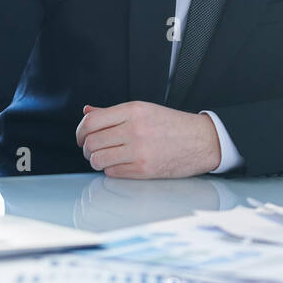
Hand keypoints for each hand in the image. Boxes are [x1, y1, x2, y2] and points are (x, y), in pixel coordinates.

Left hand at [75, 100, 220, 178]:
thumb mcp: (144, 110)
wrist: (202, 140)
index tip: (81, 137)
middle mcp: (134, 129)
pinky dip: (111, 170)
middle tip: (93, 150)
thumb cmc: (173, 125)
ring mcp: (139, 151)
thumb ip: (113, 112)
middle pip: (91, 142)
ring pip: (98, 159)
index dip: (80, 132)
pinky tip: (120, 164)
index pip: (91, 122)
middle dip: (87, 148)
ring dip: (96, 161)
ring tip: (105, 158)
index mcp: (133, 110)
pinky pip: (112, 172)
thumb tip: (87, 112)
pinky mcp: (144, 169)